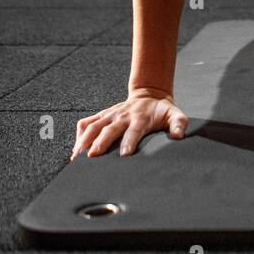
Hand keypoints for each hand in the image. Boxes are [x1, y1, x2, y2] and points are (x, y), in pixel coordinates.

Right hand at [71, 87, 188, 158]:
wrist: (150, 95)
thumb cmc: (162, 110)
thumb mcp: (175, 114)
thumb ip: (178, 124)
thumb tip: (178, 136)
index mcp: (140, 118)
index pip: (134, 131)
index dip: (129, 142)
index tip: (124, 155)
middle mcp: (122, 116)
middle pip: (109, 129)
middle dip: (100, 143)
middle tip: (92, 158)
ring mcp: (110, 115)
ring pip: (93, 127)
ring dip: (84, 141)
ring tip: (77, 158)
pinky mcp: (102, 115)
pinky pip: (85, 123)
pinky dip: (78, 135)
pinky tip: (75, 151)